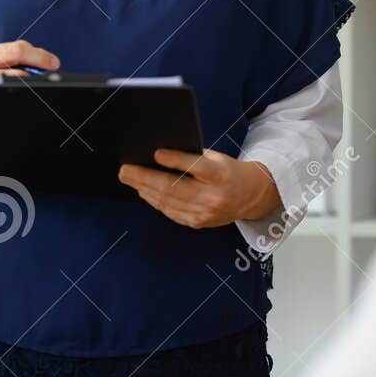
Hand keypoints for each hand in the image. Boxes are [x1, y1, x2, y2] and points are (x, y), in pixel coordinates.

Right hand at [0, 41, 61, 188]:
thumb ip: (8, 64)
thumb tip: (46, 67)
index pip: (17, 50)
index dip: (40, 57)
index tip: (54, 64)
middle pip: (18, 72)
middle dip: (38, 77)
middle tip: (51, 83)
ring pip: (13, 89)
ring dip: (29, 94)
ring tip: (36, 98)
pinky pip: (1, 114)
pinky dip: (15, 113)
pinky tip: (20, 114)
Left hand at [118, 150, 280, 229]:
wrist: (250, 196)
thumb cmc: (227, 171)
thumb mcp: (216, 158)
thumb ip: (192, 157)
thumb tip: (158, 154)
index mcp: (221, 175)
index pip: (197, 168)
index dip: (176, 161)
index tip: (156, 153)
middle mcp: (213, 197)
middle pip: (175, 188)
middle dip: (146, 178)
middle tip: (125, 170)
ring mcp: (205, 213)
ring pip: (169, 202)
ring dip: (145, 190)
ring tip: (129, 178)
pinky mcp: (198, 223)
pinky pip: (170, 212)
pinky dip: (155, 201)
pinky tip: (143, 191)